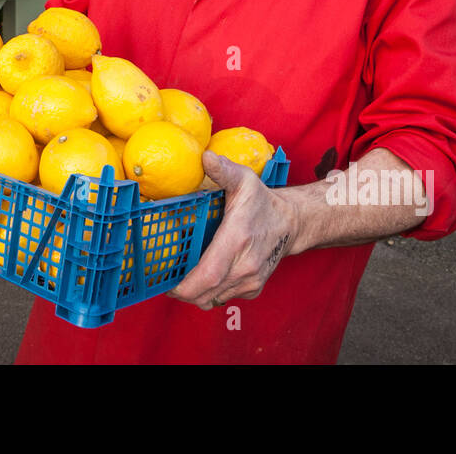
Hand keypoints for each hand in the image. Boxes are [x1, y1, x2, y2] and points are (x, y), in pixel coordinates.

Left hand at [169, 151, 298, 308]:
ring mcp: (250, 281)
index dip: (184, 284)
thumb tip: (204, 156)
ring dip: (194, 293)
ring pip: (212, 299)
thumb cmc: (263, 202)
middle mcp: (245, 266)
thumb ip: (224, 169)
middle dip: (181, 292)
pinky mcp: (253, 289)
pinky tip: (202, 277)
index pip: (208, 274)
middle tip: (165, 279)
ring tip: (180, 278)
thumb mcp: (245, 180)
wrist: (291, 224)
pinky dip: (209, 292)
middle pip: (205, 293)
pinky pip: (223, 297)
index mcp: (237, 239)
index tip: (165, 281)